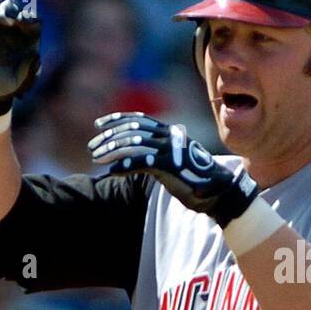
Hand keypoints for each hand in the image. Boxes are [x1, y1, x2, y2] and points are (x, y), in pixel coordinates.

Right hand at [0, 0, 40, 117]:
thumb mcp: (19, 83)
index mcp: (26, 34)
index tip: (24, 21)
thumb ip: (29, 72)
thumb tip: (35, 56)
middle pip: (11, 6)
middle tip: (5, 19)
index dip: (29, 16)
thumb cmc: (5, 85)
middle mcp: (9, 23)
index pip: (31, 18)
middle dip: (8, 9)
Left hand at [88, 113, 257, 224]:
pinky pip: (142, 162)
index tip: (99, 124)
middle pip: (132, 130)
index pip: (139, 119)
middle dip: (109, 137)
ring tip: (97, 159)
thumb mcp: (172, 158)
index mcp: (170, 132)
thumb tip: (135, 151)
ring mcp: (170, 151)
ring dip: (112, 151)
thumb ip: (156, 152)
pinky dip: (124, 166)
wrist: (218, 190)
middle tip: (93, 146)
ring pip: (134, 144)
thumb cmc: (193, 176)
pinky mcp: (170, 167)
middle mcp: (169, 137)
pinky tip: (112, 171)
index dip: (117, 119)